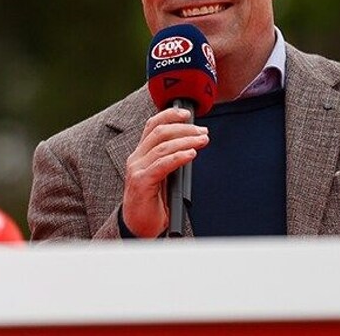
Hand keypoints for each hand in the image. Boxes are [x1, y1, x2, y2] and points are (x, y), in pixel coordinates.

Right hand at [121, 107, 208, 237]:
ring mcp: (137, 170)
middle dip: (184, 128)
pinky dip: (179, 157)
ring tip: (202, 140)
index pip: (152, 126)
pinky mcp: (142, 183)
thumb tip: (190, 146)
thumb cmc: (152, 203)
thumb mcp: (161, 176)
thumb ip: (169, 161)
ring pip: (162, 146)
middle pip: (159, 132)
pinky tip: (191, 154)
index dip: (169, 115)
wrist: (138, 227)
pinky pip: (162, 165)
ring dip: (186, 141)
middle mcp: (136, 158)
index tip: (187, 113)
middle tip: (203, 132)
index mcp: (140, 154)